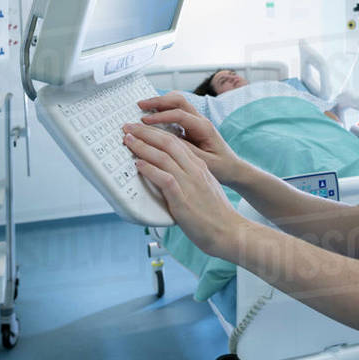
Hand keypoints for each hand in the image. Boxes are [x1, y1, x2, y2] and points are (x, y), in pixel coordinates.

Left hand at [122, 123, 245, 257]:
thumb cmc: (216, 214)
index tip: (142, 128)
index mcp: (199, 166)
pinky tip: (138, 164)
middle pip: (168, 143)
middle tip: (129, 127)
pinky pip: (164, 178)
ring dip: (143, 147)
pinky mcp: (183, 199)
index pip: (176, 141)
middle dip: (146, 133)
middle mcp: (194, 170)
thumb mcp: (204, 188)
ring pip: (164, 157)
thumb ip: (189, 179)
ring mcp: (190, 183)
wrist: (230, 231)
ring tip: (129, 140)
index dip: (157, 132)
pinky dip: (150, 169)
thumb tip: (170, 177)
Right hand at [133, 93, 243, 184]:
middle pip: (178, 101)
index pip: (180, 114)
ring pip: (177, 103)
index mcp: (204, 128)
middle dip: (158, 101)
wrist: (233, 169)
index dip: (161, 116)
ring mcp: (196, 121)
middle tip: (140, 106)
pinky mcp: (192, 126)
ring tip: (143, 108)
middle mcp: (200, 120)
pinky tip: (152, 116)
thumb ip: (186, 151)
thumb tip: (166, 142)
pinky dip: (163, 110)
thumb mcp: (203, 162)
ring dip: (160, 103)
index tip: (145, 121)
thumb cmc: (221, 167)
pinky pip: (176, 111)